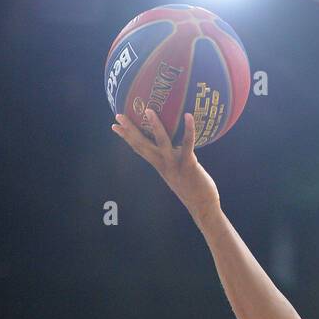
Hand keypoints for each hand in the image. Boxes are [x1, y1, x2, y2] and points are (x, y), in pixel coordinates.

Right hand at [111, 108, 220, 222]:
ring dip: (154, 126)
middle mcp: (164, 165)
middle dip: (129, 130)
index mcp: (160, 165)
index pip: (139, 149)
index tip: (115, 126)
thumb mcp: (180, 171)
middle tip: (118, 115)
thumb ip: (176, 158)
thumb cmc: (195, 188)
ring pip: (162, 143)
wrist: (203, 208)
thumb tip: (179, 143)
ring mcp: (175, 165)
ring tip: (148, 110)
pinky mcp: (189, 165)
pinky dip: (188, 130)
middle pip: (143, 145)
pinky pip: (188, 145)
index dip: (126, 137)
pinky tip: (188, 116)